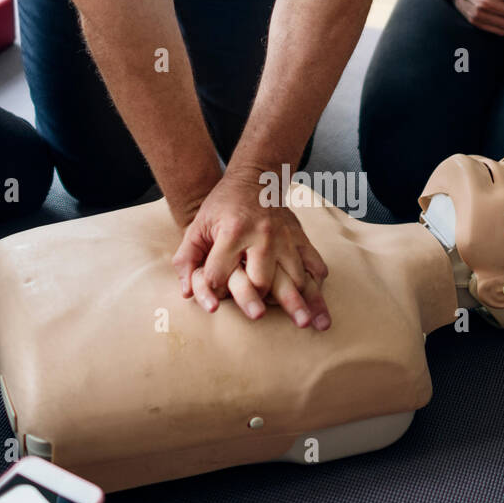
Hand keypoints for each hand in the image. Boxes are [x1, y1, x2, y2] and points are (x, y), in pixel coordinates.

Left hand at [173, 170, 330, 328]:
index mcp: (233, 232)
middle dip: (256, 300)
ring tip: (307, 324)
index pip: (220, 275)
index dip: (213, 291)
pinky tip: (317, 299)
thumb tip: (186, 293)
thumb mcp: (198, 226)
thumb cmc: (221, 206)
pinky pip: (315, 263)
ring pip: (293, 278)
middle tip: (257, 316)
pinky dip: (316, 283)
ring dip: (298, 302)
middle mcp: (262, 236)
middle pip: (261, 281)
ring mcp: (285, 238)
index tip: (214, 302)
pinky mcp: (300, 237)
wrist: (254, 178)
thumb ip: (187, 258)